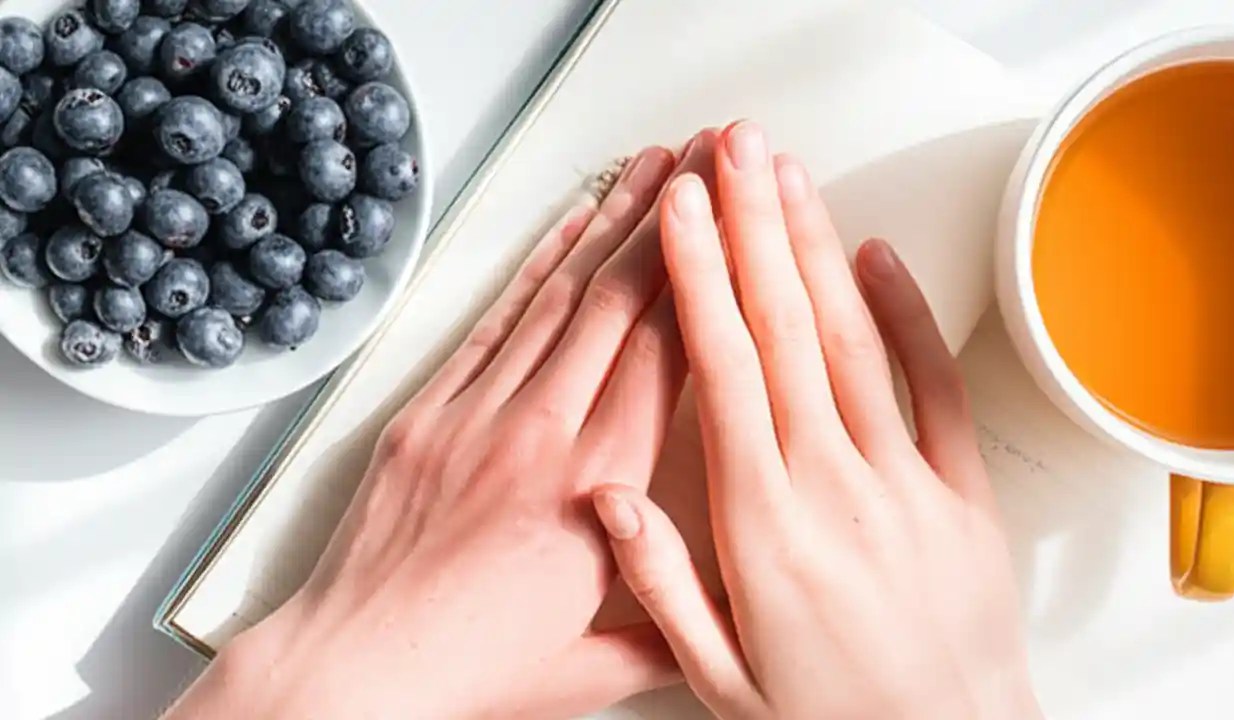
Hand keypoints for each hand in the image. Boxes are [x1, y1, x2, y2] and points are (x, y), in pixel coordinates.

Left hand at [165, 131, 720, 719]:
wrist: (357, 668)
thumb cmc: (473, 671)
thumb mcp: (600, 667)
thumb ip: (677, 627)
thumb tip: (737, 606)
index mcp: (601, 493)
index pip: (671, 357)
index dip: (710, 276)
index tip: (739, 221)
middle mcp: (544, 437)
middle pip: (622, 303)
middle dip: (673, 219)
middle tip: (711, 159)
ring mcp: (480, 415)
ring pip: (561, 298)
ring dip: (610, 222)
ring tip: (651, 166)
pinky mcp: (429, 412)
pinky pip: (494, 323)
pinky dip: (535, 267)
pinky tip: (566, 226)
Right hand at [593, 122, 1041, 719]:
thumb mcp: (720, 675)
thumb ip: (662, 581)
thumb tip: (609, 499)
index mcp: (765, 525)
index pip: (725, 373)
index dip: (702, 281)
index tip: (684, 215)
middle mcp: (835, 486)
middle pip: (788, 331)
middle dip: (754, 230)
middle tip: (734, 153)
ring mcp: (905, 481)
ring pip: (854, 341)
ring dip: (817, 250)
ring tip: (788, 179)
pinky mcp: (961, 490)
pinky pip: (935, 386)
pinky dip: (908, 316)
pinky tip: (879, 258)